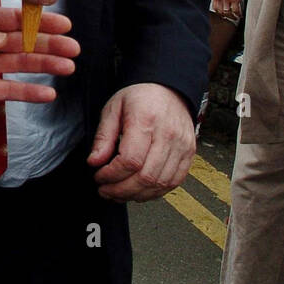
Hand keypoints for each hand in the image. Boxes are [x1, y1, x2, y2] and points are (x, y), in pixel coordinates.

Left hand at [0, 6, 77, 107]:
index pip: (9, 20)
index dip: (35, 21)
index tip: (62, 20)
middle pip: (20, 44)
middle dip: (48, 44)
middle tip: (74, 45)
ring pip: (19, 67)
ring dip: (44, 66)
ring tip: (69, 66)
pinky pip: (6, 92)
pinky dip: (27, 93)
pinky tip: (48, 93)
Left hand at [88, 83, 195, 200]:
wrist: (168, 89)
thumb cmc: (139, 97)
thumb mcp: (113, 109)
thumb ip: (103, 137)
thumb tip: (94, 162)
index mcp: (146, 121)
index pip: (130, 160)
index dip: (111, 175)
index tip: (99, 177)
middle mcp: (168, 135)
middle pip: (146, 177)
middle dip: (121, 190)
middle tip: (105, 191)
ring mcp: (182, 147)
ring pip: (161, 184)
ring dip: (137, 194)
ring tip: (118, 193)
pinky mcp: (189, 154)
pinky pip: (174, 182)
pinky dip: (155, 192)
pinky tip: (139, 190)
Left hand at [211, 0, 244, 20]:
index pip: (215, 8)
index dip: (219, 13)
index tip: (223, 14)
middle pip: (220, 12)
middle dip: (226, 16)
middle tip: (230, 17)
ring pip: (228, 12)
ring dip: (232, 16)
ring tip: (236, 17)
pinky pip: (236, 10)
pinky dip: (238, 14)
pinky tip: (240, 15)